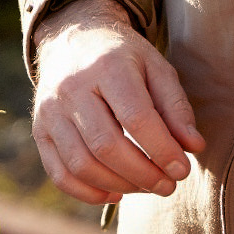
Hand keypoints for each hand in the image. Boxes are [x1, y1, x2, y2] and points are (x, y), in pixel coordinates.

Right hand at [30, 0, 203, 204]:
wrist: (72, 40)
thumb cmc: (123, 58)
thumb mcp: (156, 68)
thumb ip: (176, 107)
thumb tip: (193, 147)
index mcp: (107, 66)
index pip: (136, 118)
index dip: (162, 150)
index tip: (183, 170)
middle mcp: (72, 88)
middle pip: (106, 146)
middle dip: (142, 175)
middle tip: (168, 186)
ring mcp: (50, 111)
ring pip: (81, 164)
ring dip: (119, 186)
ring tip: (146, 187)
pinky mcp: (40, 130)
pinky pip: (60, 173)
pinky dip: (88, 192)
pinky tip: (115, 193)